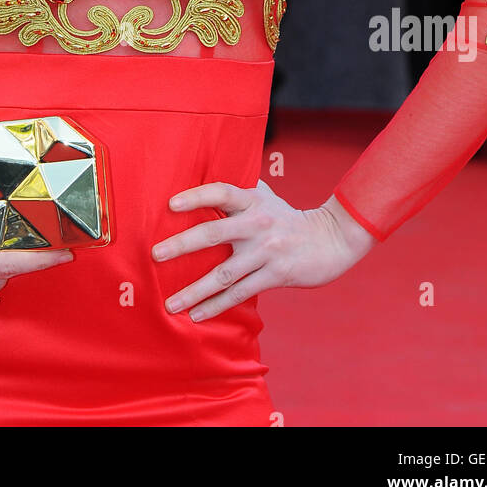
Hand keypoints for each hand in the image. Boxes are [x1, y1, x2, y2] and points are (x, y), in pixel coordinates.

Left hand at [150, 181, 375, 321]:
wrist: (330, 240)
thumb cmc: (289, 217)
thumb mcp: (267, 196)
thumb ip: (240, 189)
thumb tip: (209, 172)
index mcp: (253, 200)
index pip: (221, 192)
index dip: (196, 197)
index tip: (171, 205)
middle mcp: (258, 224)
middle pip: (214, 233)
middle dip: (182, 245)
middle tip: (155, 255)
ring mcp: (266, 251)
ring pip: (224, 273)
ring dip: (194, 290)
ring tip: (170, 303)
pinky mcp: (275, 275)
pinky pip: (240, 293)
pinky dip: (216, 305)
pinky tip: (197, 315)